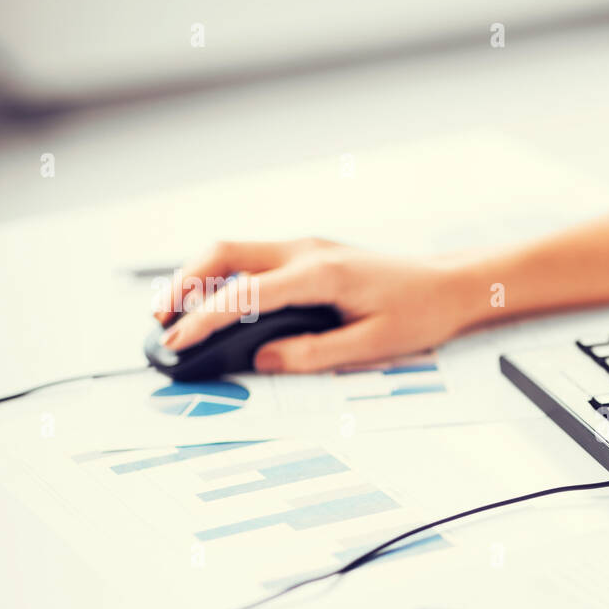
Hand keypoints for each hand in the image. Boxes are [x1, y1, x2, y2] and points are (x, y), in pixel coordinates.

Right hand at [151, 238, 484, 372]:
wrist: (449, 284)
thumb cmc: (419, 313)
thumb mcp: (371, 345)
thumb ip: (313, 355)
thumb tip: (261, 361)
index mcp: (320, 273)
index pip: (245, 293)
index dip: (204, 318)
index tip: (177, 341)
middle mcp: (306, 250)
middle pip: (223, 252)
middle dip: (182, 282)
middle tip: (159, 321)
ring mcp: (306, 246)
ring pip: (233, 251)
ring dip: (198, 276)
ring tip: (175, 314)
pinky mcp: (309, 253)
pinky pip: (254, 259)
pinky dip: (223, 277)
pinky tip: (213, 303)